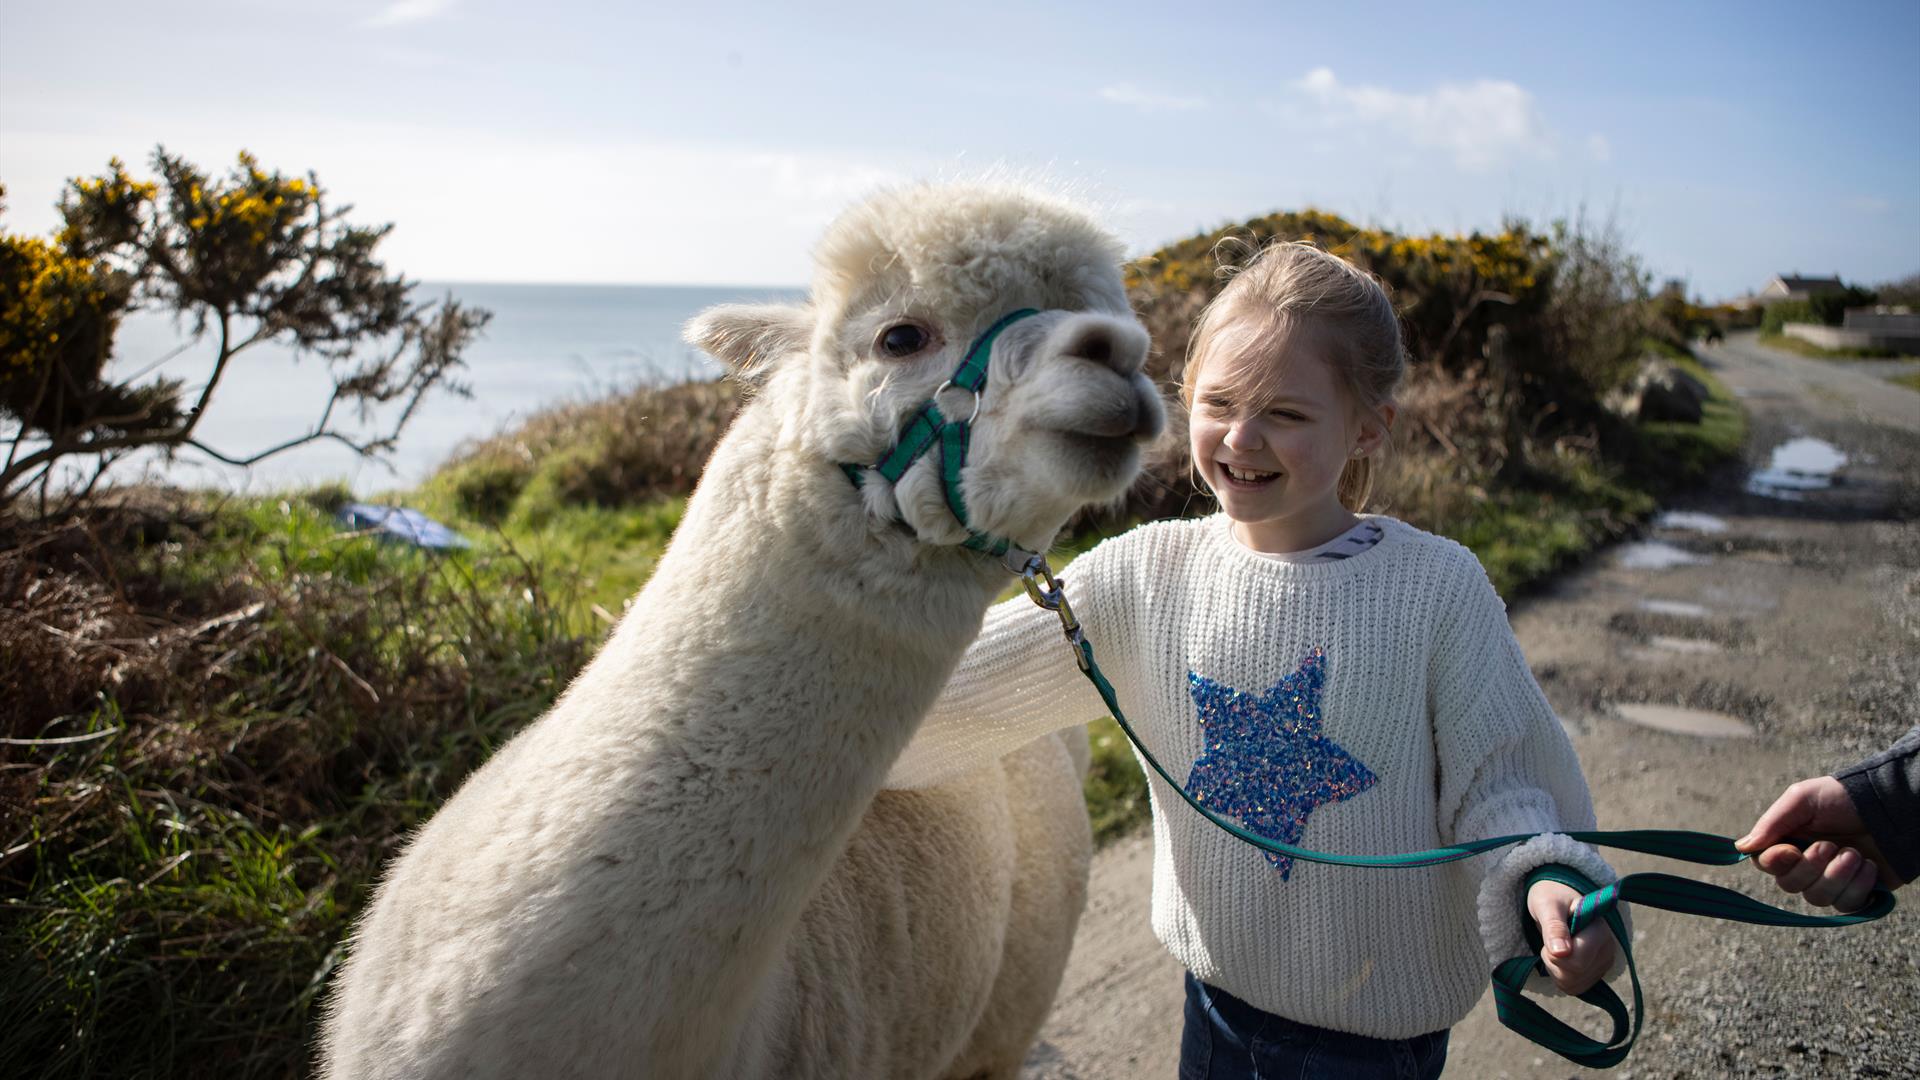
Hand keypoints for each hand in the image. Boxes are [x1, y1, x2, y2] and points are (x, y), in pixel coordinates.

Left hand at [1526, 879, 1618, 994]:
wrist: (1559, 900)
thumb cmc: (1552, 898)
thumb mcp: (1547, 905)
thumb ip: (1554, 926)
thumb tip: (1561, 953)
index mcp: (1600, 929)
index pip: (1577, 961)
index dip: (1554, 953)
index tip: (1551, 934)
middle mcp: (1608, 949)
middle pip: (1574, 974)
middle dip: (1553, 960)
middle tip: (1551, 939)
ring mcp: (1604, 963)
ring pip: (1572, 984)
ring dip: (1555, 968)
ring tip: (1557, 945)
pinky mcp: (1597, 974)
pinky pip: (1573, 988)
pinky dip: (1560, 976)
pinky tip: (1561, 958)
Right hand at [1735, 776, 1895, 911]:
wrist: (1891, 807)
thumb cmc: (1844, 798)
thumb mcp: (1803, 799)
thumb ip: (1772, 823)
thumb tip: (1741, 848)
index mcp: (1788, 840)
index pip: (1766, 864)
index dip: (1776, 862)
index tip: (1792, 850)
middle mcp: (1806, 864)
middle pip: (1790, 885)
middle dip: (1813, 867)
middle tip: (1832, 845)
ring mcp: (1831, 881)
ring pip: (1818, 898)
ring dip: (1838, 875)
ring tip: (1856, 854)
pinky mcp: (1857, 893)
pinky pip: (1846, 905)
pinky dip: (1858, 886)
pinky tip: (1869, 867)